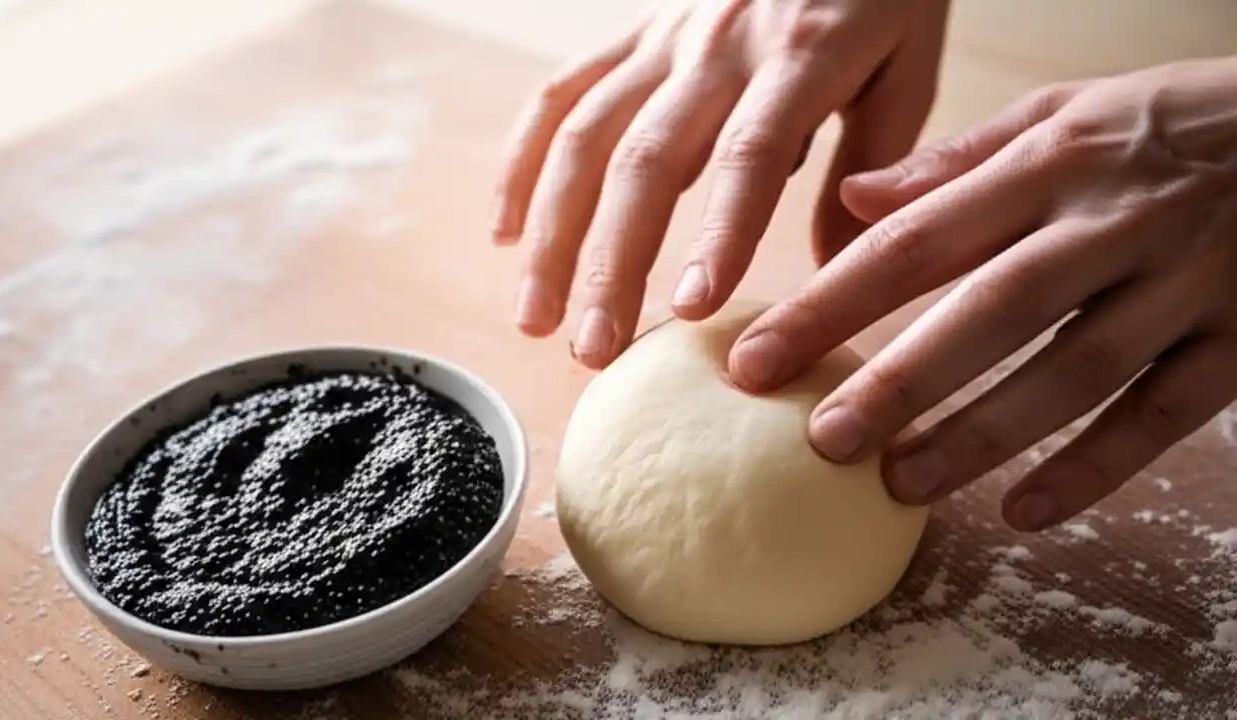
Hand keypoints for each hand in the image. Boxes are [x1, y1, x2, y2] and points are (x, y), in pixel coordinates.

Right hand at [492, 0, 948, 367]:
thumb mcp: (908, 63)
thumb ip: (876, 161)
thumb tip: (835, 269)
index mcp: (799, 56)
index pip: (749, 155)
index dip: (718, 234)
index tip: (691, 312)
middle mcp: (715, 47)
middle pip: (645, 159)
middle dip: (609, 262)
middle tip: (593, 350)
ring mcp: (662, 39)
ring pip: (584, 135)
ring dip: (551, 232)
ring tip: (536, 318)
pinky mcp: (632, 35)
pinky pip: (561, 94)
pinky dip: (524, 163)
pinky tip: (505, 232)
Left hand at [729, 57, 1236, 529]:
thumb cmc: (1168, 123)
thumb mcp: (1062, 114)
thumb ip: (958, 162)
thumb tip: (854, 200)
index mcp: (1050, 164)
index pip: (918, 239)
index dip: (831, 303)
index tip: (757, 359)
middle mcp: (1111, 224)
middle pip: (990, 311)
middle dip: (898, 381)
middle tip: (821, 440)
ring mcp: (1184, 284)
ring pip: (1073, 370)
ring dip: (984, 434)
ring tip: (901, 483)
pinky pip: (1164, 414)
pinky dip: (1097, 466)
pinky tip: (1026, 510)